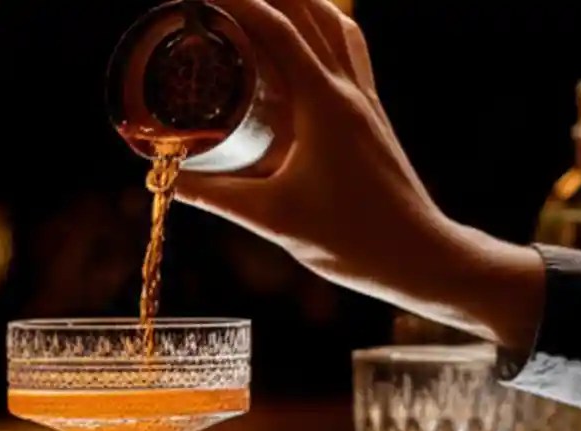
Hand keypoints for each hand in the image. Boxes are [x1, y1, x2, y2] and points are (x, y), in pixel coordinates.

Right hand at [176, 0, 544, 352]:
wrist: (417, 255)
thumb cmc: (352, 241)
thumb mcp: (270, 219)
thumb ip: (213, 195)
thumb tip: (163, 179)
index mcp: (323, 105)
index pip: (277, 30)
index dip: (239, 3)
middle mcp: (348, 90)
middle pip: (308, 13)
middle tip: (226, 1)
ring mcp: (366, 98)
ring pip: (335, 24)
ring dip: (299, 3)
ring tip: (262, 3)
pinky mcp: (373, 114)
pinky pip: (350, 50)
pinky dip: (326, 28)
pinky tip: (308, 36)